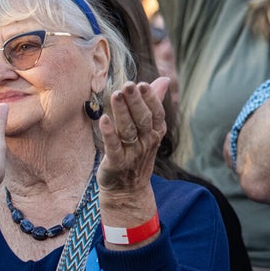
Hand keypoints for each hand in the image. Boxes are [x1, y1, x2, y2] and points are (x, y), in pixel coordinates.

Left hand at [96, 79, 169, 193]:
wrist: (128, 190)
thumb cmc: (137, 153)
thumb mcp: (150, 130)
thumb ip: (154, 104)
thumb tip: (165, 80)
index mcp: (155, 132)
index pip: (156, 113)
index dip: (150, 99)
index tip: (143, 84)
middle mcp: (146, 142)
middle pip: (142, 119)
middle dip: (136, 101)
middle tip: (129, 84)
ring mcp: (132, 153)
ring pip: (128, 130)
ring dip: (122, 112)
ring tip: (116, 94)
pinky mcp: (117, 163)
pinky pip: (113, 147)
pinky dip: (109, 133)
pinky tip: (104, 119)